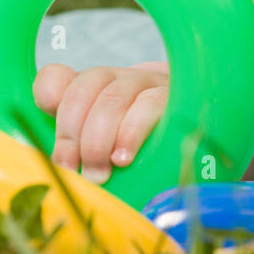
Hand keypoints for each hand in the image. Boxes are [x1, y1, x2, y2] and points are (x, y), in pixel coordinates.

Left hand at [32, 61, 169, 183]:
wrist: (204, 132)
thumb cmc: (149, 151)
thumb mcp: (107, 151)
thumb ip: (79, 149)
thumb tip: (58, 166)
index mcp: (94, 89)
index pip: (57, 81)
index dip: (48, 106)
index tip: (56, 151)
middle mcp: (120, 79)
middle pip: (83, 90)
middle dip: (72, 136)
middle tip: (76, 172)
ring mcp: (150, 82)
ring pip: (112, 98)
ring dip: (98, 140)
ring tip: (100, 174)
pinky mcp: (177, 93)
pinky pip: (149, 105)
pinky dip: (131, 133)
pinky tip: (124, 158)